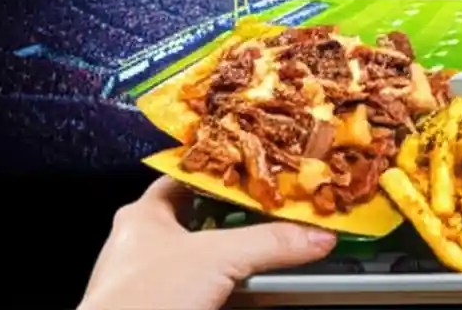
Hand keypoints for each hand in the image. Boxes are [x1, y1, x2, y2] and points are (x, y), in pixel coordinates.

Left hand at [79, 176, 336, 309]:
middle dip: (242, 216)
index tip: (261, 165)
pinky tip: (260, 286)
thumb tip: (317, 235)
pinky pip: (210, 288)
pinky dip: (237, 287)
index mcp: (144, 215)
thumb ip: (270, 243)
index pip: (188, 176)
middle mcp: (145, 244)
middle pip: (204, 219)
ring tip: (279, 245)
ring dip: (241, 256)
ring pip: (208, 257)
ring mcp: (155, 280)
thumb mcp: (216, 258)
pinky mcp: (168, 306)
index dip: (224, 168)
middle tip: (279, 208)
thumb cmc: (145, 297)